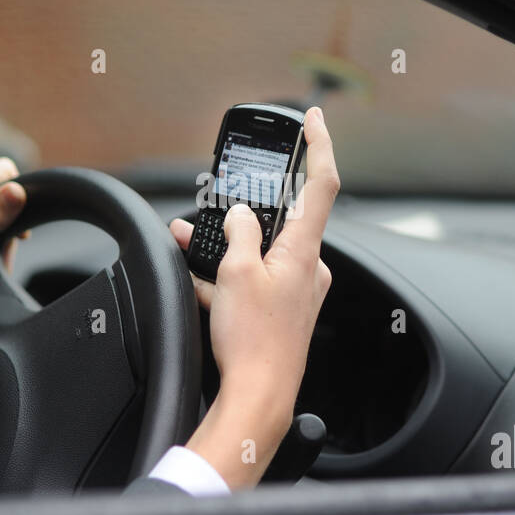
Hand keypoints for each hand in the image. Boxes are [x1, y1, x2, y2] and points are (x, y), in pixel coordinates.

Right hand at [170, 107, 338, 487]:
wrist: (259, 397)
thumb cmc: (252, 342)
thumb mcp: (235, 274)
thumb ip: (240, 233)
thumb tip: (241, 214)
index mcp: (305, 251)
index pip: (322, 182)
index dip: (319, 144)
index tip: (314, 117)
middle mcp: (309, 267)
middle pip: (283, 218)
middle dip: (245, 209)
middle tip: (217, 205)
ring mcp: (299, 289)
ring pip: (262, 250)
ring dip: (229, 245)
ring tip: (192, 244)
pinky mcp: (285, 310)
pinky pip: (257, 277)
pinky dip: (230, 272)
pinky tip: (202, 280)